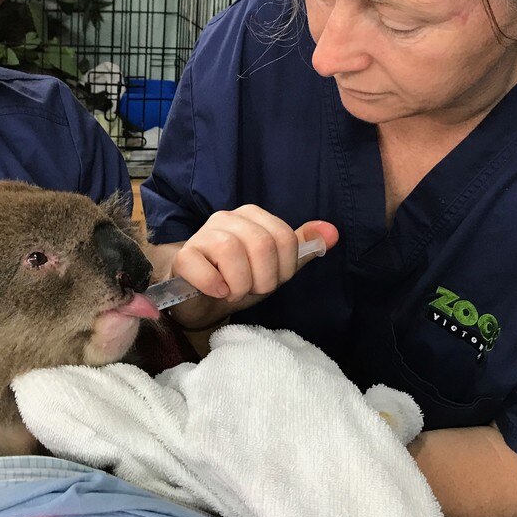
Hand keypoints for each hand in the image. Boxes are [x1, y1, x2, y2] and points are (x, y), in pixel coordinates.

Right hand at [170, 205, 338, 309]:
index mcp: (252, 216)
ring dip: (240, 284)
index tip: (270, 280)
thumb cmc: (239, 279)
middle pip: (262, 244)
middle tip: (252, 289)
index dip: (284, 268)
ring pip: (232, 253)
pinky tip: (217, 292)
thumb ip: (302, 247)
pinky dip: (216, 287)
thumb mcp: (276, 266)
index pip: (284, 238)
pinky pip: (204, 269)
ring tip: (234, 292)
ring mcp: (202, 235)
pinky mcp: (184, 257)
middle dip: (263, 278)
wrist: (200, 300)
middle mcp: (227, 218)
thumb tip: (332, 232)